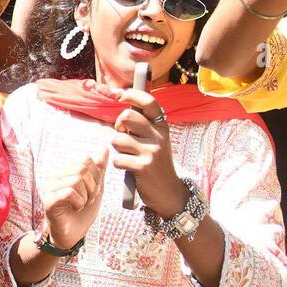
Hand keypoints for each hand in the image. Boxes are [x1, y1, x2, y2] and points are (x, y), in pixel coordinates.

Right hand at [41, 146, 107, 250]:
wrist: (73, 234)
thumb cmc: (82, 211)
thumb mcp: (96, 187)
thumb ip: (99, 168)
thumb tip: (104, 148)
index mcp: (64, 170)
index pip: (86, 159)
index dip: (96, 176)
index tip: (92, 190)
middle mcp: (54, 175)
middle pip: (81, 167)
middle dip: (92, 185)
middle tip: (87, 198)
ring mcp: (49, 187)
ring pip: (76, 180)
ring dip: (86, 196)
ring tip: (81, 204)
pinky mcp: (48, 200)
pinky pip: (69, 192)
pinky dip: (79, 202)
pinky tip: (75, 208)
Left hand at [105, 86, 187, 219]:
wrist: (169, 191)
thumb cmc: (155, 162)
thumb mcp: (155, 140)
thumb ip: (142, 125)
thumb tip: (123, 105)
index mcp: (162, 127)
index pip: (149, 103)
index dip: (133, 95)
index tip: (120, 95)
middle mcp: (159, 136)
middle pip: (127, 117)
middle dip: (118, 126)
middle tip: (123, 135)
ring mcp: (152, 151)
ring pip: (118, 139)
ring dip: (118, 149)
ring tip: (130, 156)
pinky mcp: (143, 166)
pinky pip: (117, 158)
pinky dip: (119, 164)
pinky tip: (130, 168)